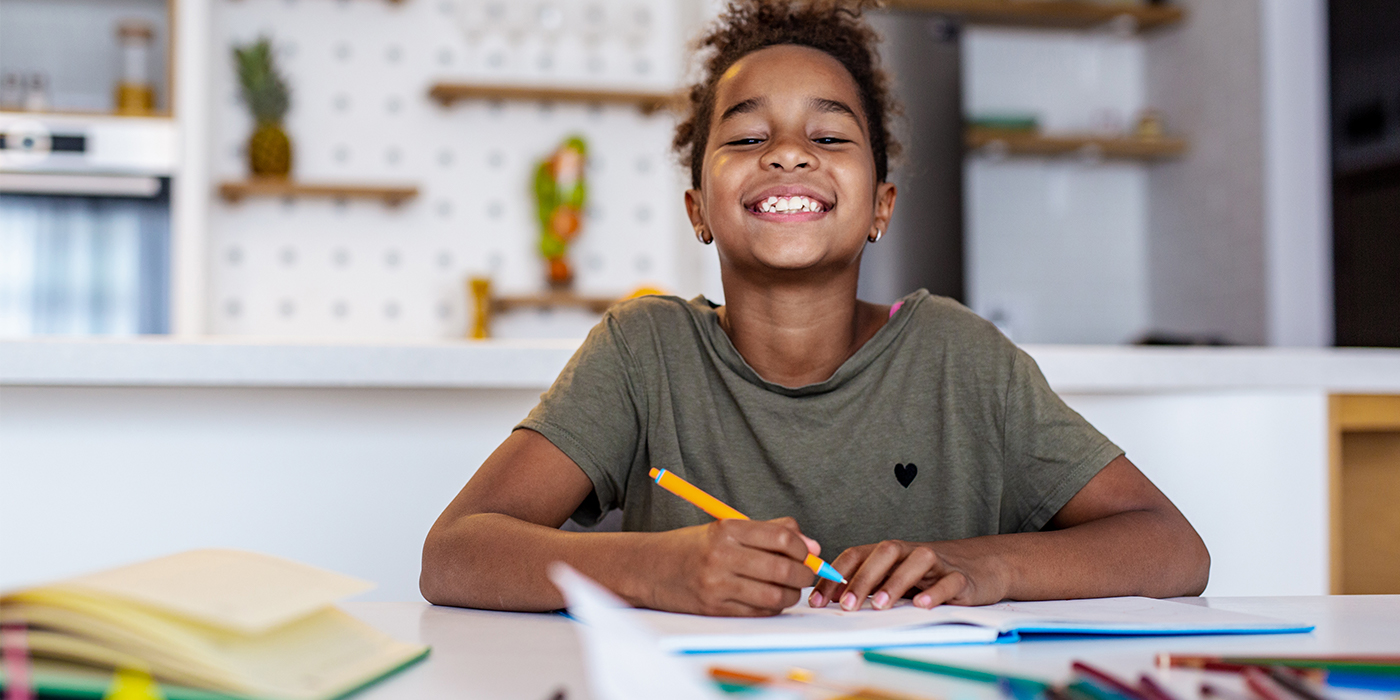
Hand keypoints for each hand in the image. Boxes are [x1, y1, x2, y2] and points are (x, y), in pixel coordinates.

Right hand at [643, 517, 819, 616]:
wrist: (649, 568)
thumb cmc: (692, 547)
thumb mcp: (726, 528)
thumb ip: (768, 531)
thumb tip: (810, 545)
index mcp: (727, 530)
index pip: (781, 536)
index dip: (803, 546)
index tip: (808, 551)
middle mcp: (722, 556)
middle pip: (783, 567)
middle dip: (804, 573)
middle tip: (808, 573)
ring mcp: (717, 585)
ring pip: (774, 595)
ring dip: (791, 594)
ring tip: (790, 588)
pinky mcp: (714, 608)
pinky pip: (758, 612)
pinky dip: (773, 607)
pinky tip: (770, 599)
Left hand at [809, 540, 1008, 610]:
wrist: (981, 566)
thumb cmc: (928, 575)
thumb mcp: (895, 577)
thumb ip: (868, 585)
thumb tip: (830, 602)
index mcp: (888, 552)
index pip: (855, 555)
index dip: (835, 576)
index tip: (818, 600)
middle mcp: (909, 552)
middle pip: (883, 554)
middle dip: (861, 579)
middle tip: (846, 606)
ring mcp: (937, 562)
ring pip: (915, 562)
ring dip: (895, 583)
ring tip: (880, 605)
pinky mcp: (961, 577)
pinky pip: (948, 581)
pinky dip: (935, 592)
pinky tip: (922, 605)